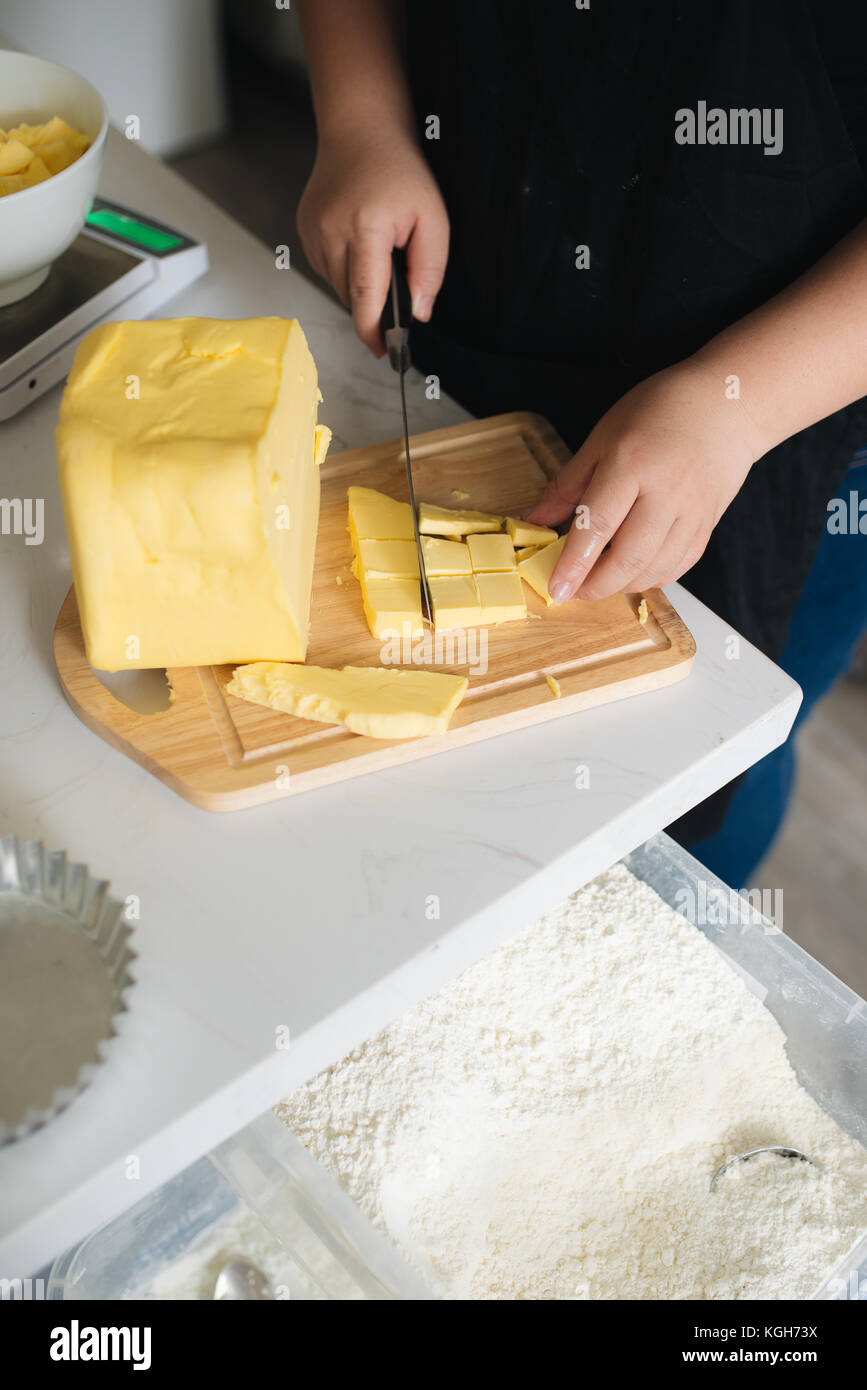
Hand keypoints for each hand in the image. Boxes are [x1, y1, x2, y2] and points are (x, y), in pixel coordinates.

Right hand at [297, 130, 449, 355]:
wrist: (361, 130)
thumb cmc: (400, 170)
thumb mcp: (433, 218)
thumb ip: (429, 270)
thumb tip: (419, 313)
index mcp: (365, 228)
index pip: (365, 297)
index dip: (373, 331)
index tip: (384, 352)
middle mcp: (330, 232)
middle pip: (351, 297)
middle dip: (373, 304)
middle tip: (396, 285)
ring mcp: (312, 231)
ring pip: (337, 286)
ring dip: (359, 285)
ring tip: (377, 253)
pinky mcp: (304, 230)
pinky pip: (327, 269)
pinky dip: (345, 268)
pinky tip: (359, 245)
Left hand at [524, 363, 763, 600]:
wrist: (726, 405)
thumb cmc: (658, 412)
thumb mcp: (602, 438)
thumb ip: (568, 485)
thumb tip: (536, 520)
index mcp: (632, 464)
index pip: (598, 525)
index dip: (574, 563)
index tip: (557, 589)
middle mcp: (666, 492)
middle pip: (629, 558)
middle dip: (597, 585)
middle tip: (576, 590)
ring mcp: (692, 513)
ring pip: (655, 569)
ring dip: (622, 585)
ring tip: (600, 579)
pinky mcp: (708, 526)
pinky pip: (678, 566)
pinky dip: (651, 577)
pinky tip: (633, 571)